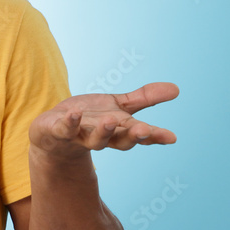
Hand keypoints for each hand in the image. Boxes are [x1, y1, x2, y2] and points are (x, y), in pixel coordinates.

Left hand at [29, 82, 178, 160]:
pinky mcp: (59, 132)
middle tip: (144, 130)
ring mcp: (80, 137)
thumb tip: (176, 89)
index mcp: (119, 131)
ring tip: (110, 120)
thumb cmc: (90, 119)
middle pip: (120, 141)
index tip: (172, 137)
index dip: (155, 136)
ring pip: (95, 140)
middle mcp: (103, 137)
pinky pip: (65, 129)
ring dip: (103, 131)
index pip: (140, 135)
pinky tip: (74, 112)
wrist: (52, 132)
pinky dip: (70, 122)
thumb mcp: (118, 106)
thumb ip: (144, 99)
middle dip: (132, 136)